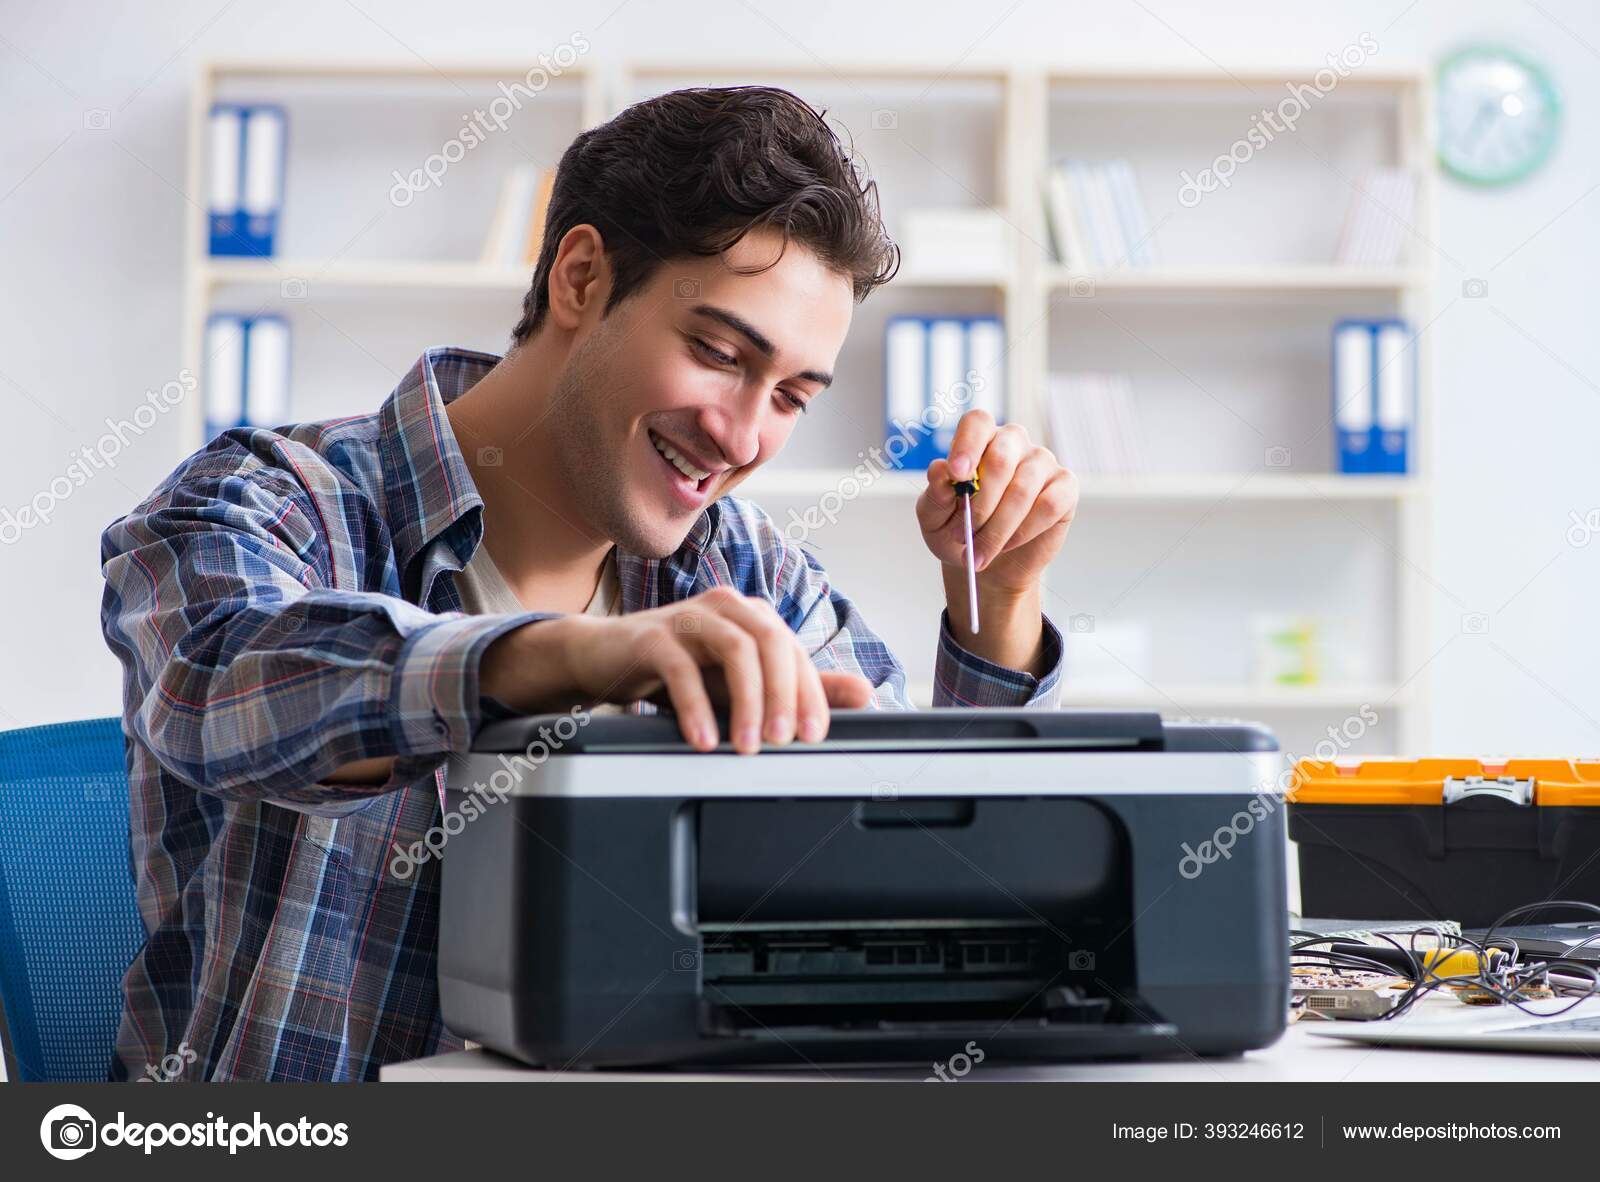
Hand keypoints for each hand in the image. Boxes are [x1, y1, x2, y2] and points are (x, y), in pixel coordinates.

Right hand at [481, 587, 874, 754]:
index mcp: (752, 617)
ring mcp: (687, 617)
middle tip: (785, 741)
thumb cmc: (676, 668)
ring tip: (746, 746)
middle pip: (770, 642)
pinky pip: (680, 668)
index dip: (810, 692)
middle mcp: (725, 608)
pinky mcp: (650, 637)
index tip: (815, 737)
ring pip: (733, 649)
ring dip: (746, 702)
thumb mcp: (740, 682)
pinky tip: (702, 739)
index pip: (793, 650)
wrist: (603, 657)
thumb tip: (865, 692)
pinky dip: (694, 707)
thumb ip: (798, 685)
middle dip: (784, 694)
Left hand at [915, 411, 1077, 596]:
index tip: (956, 474)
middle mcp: (1013, 443)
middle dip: (980, 503)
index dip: (967, 445)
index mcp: (979, 439)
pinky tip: (1009, 543)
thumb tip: (939, 469)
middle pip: (1001, 457)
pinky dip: (1024, 531)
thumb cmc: (957, 532)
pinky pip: (1049, 505)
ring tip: (981, 549)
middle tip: (964, 534)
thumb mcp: (935, 518)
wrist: (988, 564)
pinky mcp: (1065, 487)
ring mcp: (1042, 462)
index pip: (977, 422)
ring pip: (1023, 489)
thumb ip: (936, 493)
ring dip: (998, 527)